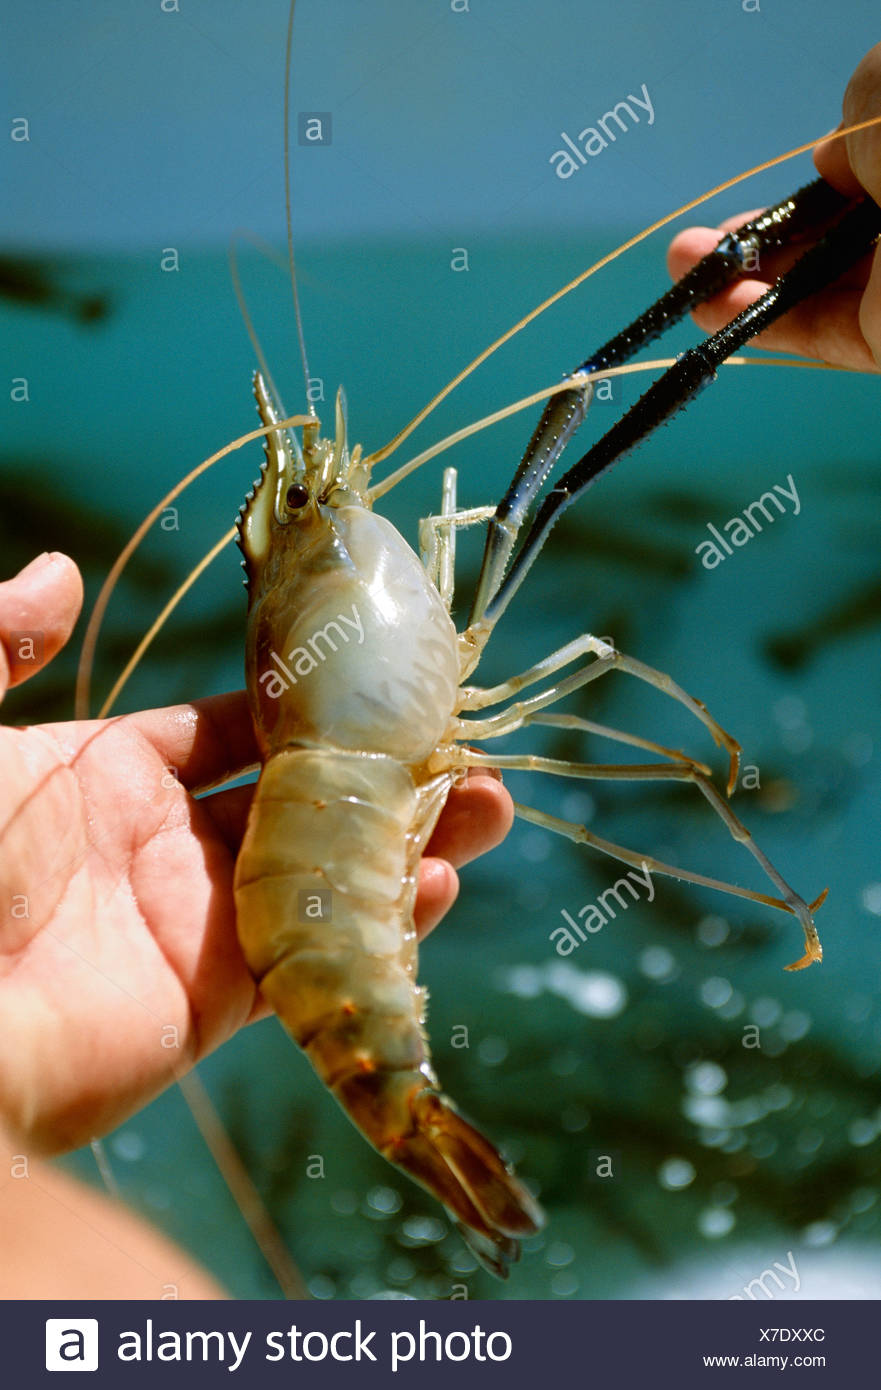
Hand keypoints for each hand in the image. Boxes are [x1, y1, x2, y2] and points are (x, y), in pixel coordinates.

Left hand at [0, 553, 512, 1154]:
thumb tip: (61, 567)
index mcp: (108, 775)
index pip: (229, 728)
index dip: (302, 701)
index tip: (378, 674)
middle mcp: (164, 845)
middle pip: (298, 796)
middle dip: (382, 770)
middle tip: (462, 741)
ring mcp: (195, 923)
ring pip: (324, 873)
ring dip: (406, 840)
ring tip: (489, 804)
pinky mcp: (214, 1001)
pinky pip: (315, 955)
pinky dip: (382, 927)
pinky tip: (439, 883)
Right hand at [667, 41, 880, 370]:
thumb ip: (858, 116)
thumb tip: (837, 165)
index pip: (876, 176)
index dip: (830, 177)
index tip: (805, 176)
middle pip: (834, 237)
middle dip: (764, 237)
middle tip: (700, 241)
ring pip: (818, 287)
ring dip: (741, 282)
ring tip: (682, 271)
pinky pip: (820, 333)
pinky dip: (761, 323)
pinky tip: (709, 306)